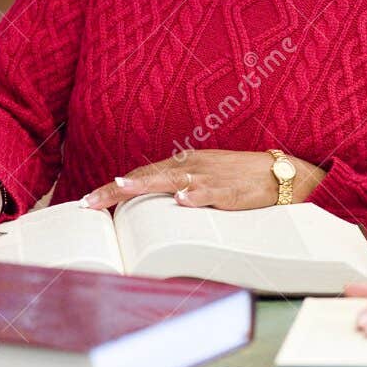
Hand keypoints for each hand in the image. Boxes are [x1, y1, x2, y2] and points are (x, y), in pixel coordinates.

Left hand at [80, 150, 322, 211]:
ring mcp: (208, 177)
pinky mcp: (229, 191)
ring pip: (170, 179)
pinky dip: (196, 195)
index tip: (88, 202)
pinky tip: (183, 200)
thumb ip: (178, 185)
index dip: (113, 188)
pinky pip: (210, 192)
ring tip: (122, 187)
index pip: (140, 175)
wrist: (279, 173)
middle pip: (145, 176)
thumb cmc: (239, 178)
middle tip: (88, 203)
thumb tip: (152, 202)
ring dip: (145, 183)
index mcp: (182, 164)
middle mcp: (190, 167)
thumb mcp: (203, 177)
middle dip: (115, 190)